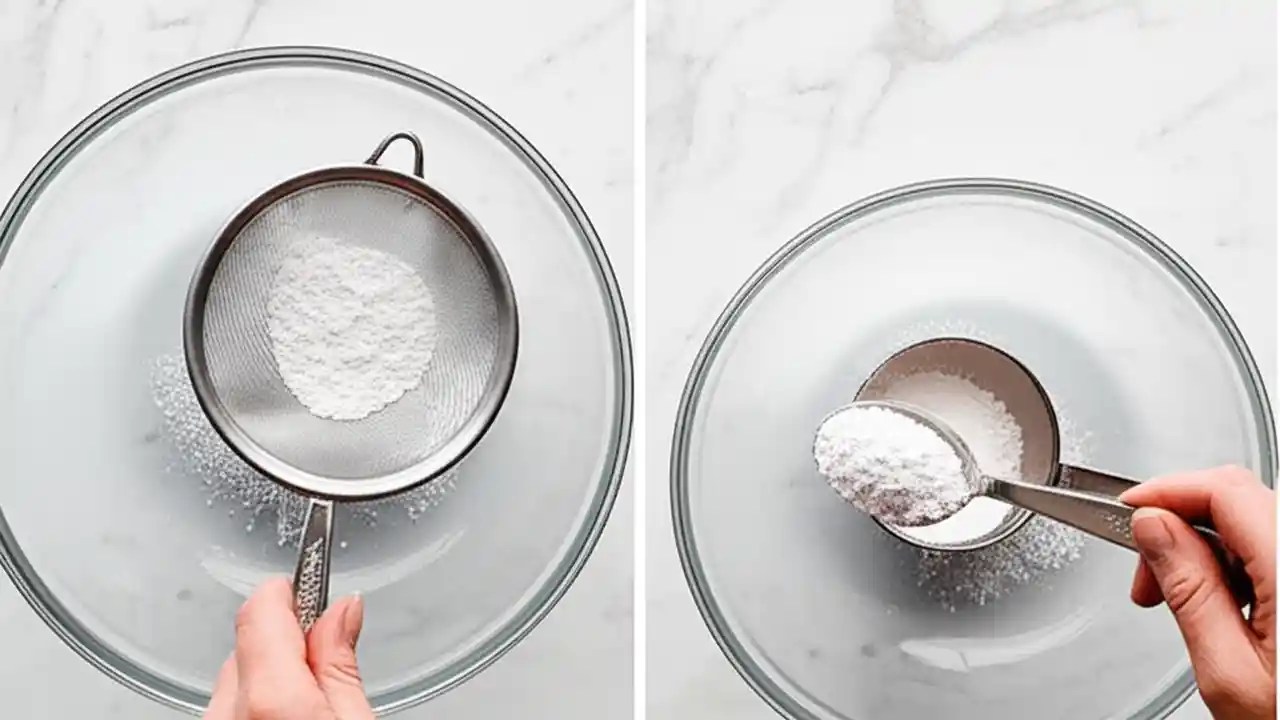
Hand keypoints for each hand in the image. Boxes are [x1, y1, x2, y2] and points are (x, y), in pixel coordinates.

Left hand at [204, 578, 373, 719]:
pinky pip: (228, 705)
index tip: (317, 590)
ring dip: (269, 680)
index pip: (261, 607)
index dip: (292, 593)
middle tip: (326, 675)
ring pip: (237, 676)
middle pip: (251, 643)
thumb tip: (343, 609)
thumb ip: (341, 665)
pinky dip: (253, 706)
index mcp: (269, 693)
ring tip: (306, 712)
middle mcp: (226, 708)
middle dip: (289, 647)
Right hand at [1121, 467, 1275, 719]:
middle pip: (1240, 498)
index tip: (1128, 513)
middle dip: (1179, 523)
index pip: (1226, 491)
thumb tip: (1152, 527)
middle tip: (1146, 576)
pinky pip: (1274, 545)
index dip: (1167, 491)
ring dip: (1206, 546)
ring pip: (1256, 519)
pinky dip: (1238, 561)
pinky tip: (1222, 601)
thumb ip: (1190, 592)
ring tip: (1180, 597)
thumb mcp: (1229, 673)